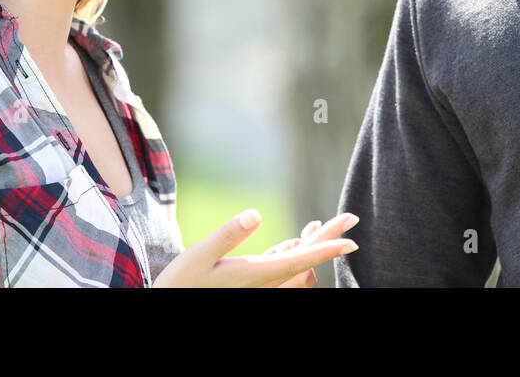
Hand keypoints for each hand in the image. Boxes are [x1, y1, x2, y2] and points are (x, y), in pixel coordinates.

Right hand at [152, 209, 358, 287]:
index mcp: (255, 275)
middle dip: (328, 238)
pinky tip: (295, 243)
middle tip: (352, 218)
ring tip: (327, 224)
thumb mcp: (200, 255)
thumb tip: (256, 213)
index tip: (351, 241)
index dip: (327, 249)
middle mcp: (262, 283)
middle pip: (304, 259)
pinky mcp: (249, 284)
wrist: (168, 306)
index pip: (300, 260)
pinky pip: (279, 269)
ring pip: (294, 264)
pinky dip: (292, 253)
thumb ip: (228, 235)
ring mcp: (257, 285)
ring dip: (311, 244)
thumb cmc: (181, 283)